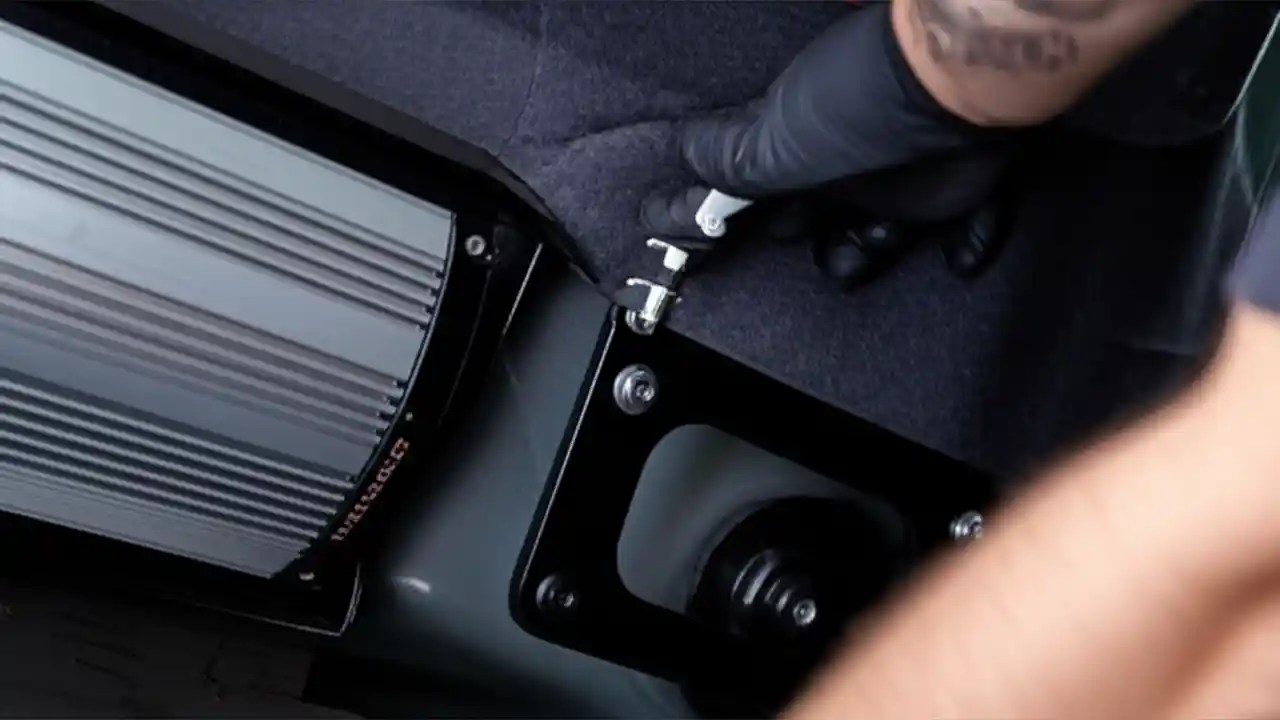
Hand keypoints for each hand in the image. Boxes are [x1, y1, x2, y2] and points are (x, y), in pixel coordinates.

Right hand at [642, 4, 1013, 287]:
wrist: (951, 91)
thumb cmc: (854, 111)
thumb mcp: (765, 146)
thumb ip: (717, 169)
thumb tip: (660, 200)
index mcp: (799, 155)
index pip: (768, 198)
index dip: (759, 225)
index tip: (746, 251)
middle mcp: (847, 164)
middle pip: (827, 220)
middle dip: (826, 248)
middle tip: (833, 255)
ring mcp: (903, 175)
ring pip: (886, 233)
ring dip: (880, 253)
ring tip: (879, 247)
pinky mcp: (959, 184)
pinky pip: (970, 221)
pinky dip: (967, 243)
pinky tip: (960, 258)